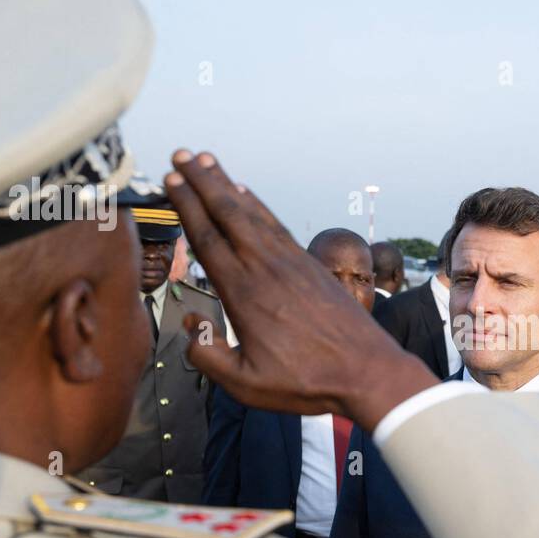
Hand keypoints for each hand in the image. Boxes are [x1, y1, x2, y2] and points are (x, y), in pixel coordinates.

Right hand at [163, 150, 435, 429]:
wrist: (368, 372)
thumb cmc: (307, 382)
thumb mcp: (247, 385)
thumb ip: (208, 357)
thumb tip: (189, 328)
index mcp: (243, 293)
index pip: (207, 238)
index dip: (186, 205)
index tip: (170, 179)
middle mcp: (266, 268)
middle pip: (227, 213)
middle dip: (201, 180)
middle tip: (181, 152)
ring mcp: (291, 263)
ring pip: (252, 213)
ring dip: (227, 185)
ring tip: (207, 161)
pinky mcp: (311, 266)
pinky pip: (276, 225)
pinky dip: (257, 205)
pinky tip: (246, 193)